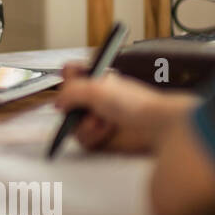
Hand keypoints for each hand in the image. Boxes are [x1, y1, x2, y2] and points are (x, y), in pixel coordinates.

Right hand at [53, 63, 199, 153]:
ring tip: (102, 121)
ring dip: (86, 124)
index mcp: (97, 81)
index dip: (68, 78)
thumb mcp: (94, 88)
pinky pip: (85, 140)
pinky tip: (107, 131)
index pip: (73, 75)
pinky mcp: (103, 138)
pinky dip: (94, 136)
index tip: (67, 81)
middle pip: (68, 104)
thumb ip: (69, 92)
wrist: (156, 126)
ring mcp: (99, 118)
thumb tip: (58, 103)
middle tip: (83, 108)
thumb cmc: (134, 103)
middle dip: (74, 109)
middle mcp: (97, 99)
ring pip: (74, 124)